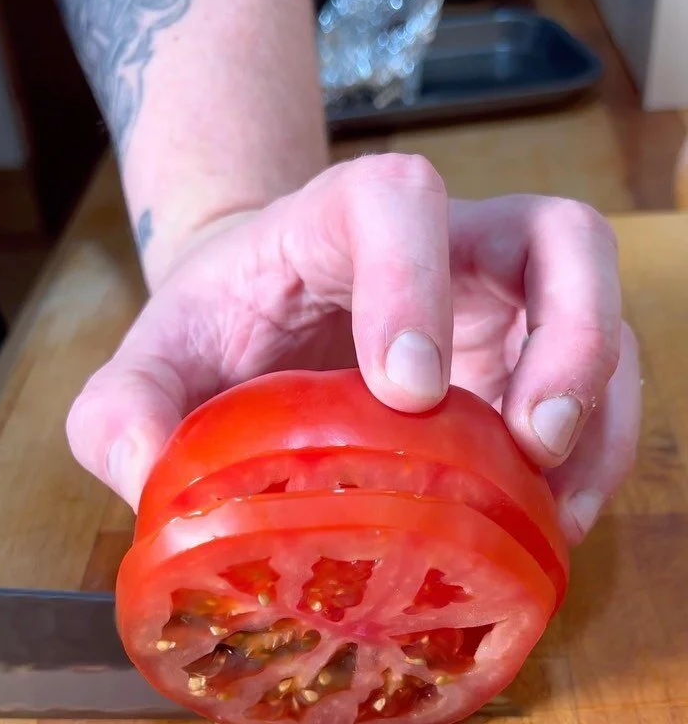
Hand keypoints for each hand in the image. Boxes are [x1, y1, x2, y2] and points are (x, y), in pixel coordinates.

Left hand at [67, 154, 639, 542]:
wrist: (258, 321)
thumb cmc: (215, 333)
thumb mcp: (149, 364)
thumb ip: (121, 411)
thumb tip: (150, 479)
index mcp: (339, 222)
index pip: (398, 201)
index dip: (416, 278)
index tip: (406, 390)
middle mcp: (446, 243)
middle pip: (554, 235)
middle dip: (566, 335)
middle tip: (532, 439)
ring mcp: (499, 295)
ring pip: (598, 302)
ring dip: (602, 402)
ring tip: (562, 505)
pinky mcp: (525, 352)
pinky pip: (600, 378)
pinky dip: (599, 449)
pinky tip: (557, 522)